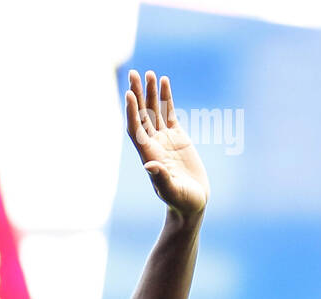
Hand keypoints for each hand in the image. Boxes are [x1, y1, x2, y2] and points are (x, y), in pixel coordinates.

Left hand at [126, 70, 208, 220]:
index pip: (136, 129)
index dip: (131, 112)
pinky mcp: (178, 137)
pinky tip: (164, 82)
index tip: (128, 93)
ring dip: (150, 92)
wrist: (192, 204)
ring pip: (154, 111)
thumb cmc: (181, 201)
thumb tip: (149, 166)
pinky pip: (169, 113)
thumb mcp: (172, 191)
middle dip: (136, 95)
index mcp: (149, 155)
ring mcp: (165, 140)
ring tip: (148, 73)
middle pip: (141, 115)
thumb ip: (161, 179)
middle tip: (132, 73)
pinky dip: (166, 98)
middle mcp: (153, 145)